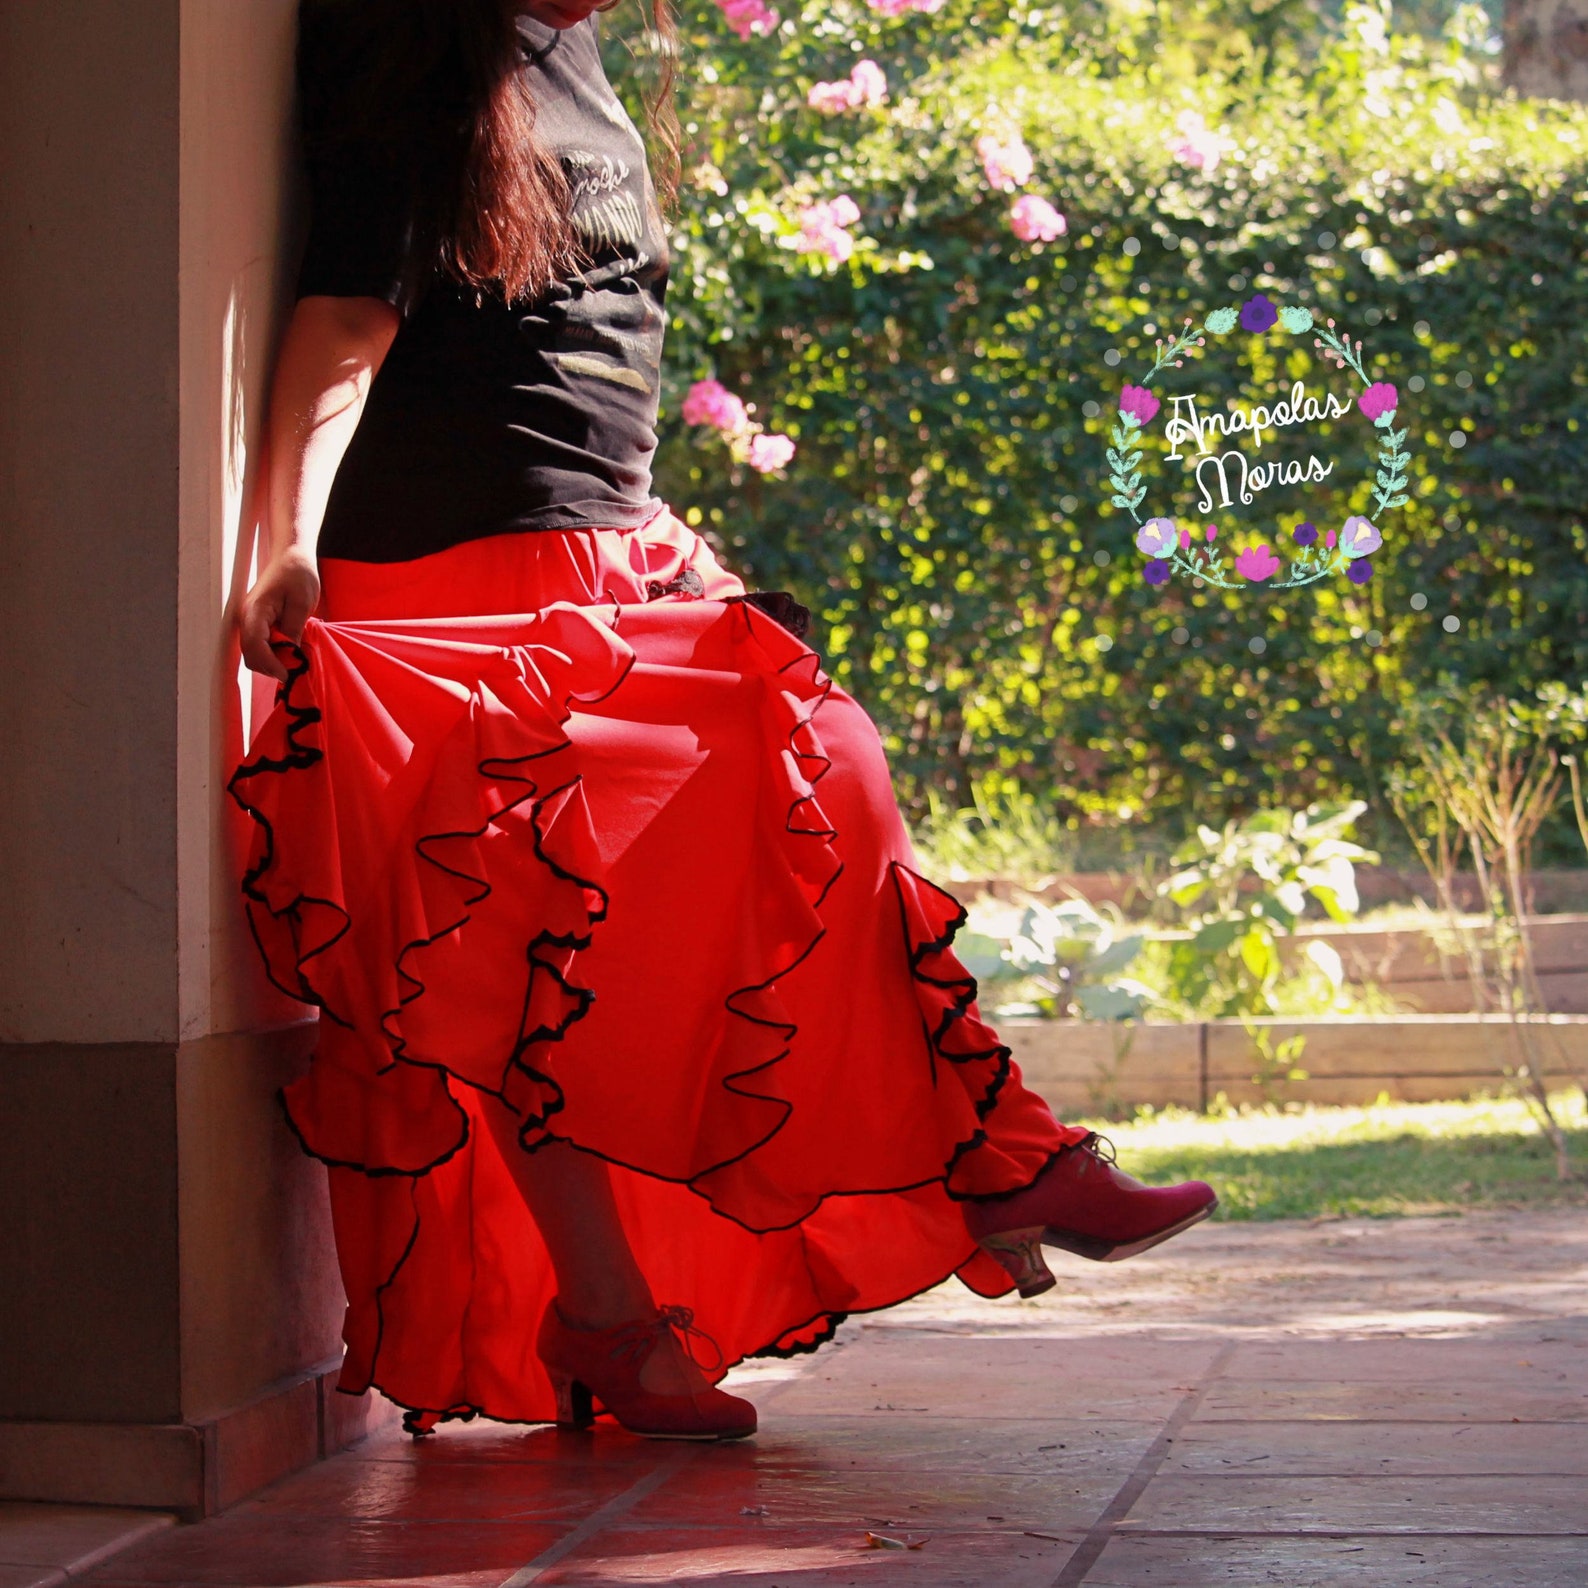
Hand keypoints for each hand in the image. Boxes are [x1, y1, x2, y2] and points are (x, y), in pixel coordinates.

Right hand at [238, 548, 320, 681]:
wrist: (291, 555)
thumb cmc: (298, 573)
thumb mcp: (302, 602)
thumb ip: (293, 629)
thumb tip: (289, 654)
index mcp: (256, 611)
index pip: (255, 645)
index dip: (270, 664)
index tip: (288, 674)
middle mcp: (247, 618)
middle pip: (251, 655)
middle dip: (271, 667)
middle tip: (295, 670)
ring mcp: (250, 621)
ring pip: (254, 653)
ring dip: (272, 662)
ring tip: (295, 661)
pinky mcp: (257, 623)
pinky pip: (260, 646)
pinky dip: (273, 654)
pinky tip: (290, 651)